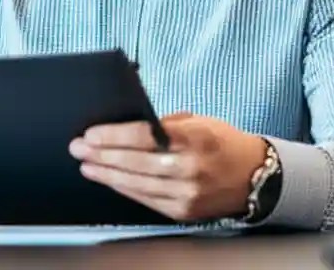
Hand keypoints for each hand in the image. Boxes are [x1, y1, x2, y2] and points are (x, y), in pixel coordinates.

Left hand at [70, 112, 268, 222]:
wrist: (255, 176)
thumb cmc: (223, 142)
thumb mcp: (199, 121)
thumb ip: (165, 123)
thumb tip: (127, 125)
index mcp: (194, 138)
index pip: (144, 137)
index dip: (113, 136)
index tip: (91, 134)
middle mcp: (190, 168)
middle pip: (135, 162)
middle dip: (102, 154)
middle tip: (78, 148)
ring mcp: (186, 193)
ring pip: (136, 184)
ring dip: (107, 174)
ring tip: (87, 165)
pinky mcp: (183, 211)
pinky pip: (145, 200)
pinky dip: (124, 189)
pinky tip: (109, 180)